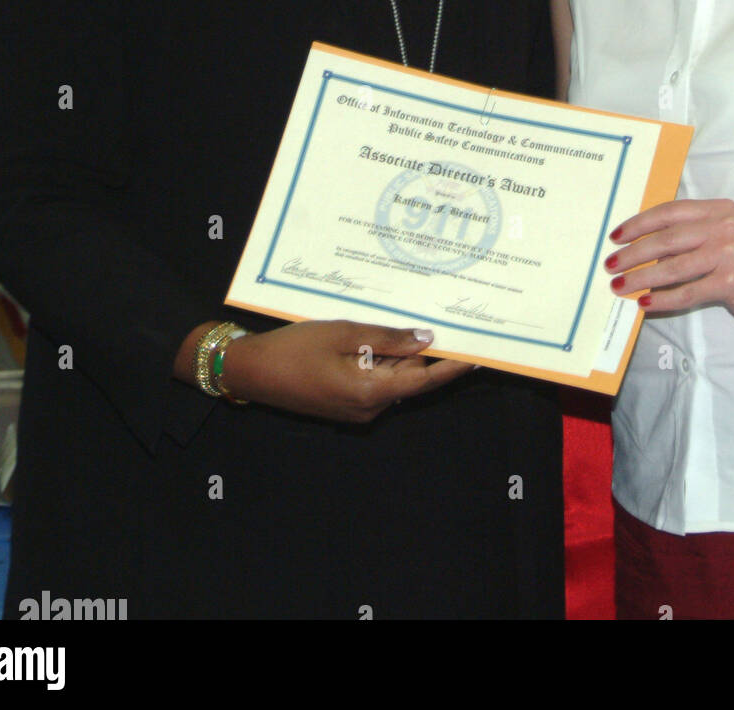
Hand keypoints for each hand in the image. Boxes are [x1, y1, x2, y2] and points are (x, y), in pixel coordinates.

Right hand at [219, 320, 474, 422]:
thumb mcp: (344, 333)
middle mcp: (369, 408)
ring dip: (405, 356)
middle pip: (411, 380)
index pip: (426, 380)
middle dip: (431, 354)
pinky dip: (384, 361)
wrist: (251, 371)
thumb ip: (388, 337)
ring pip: (393, 379)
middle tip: (455, 325)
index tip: (482, 352)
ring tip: (424, 323)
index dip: (455, 365)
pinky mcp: (345, 404)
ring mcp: (356, 410)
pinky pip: (374, 381)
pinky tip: (387, 337)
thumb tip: (427, 339)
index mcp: (371, 392)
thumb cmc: (295, 349)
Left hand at [605, 198, 733, 329]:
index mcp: (718, 210)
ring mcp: (730, 254)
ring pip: (673, 266)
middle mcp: (724, 227)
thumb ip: (692, 236)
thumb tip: (644, 249)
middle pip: (666, 239)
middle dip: (633, 253)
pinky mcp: (733, 282)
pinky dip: (663, 299)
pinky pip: (689, 291)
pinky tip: (645, 304)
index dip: (638, 224)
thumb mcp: (725, 236)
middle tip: (609, 265)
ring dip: (641, 278)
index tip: (616, 236)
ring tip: (620, 286)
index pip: (669, 212)